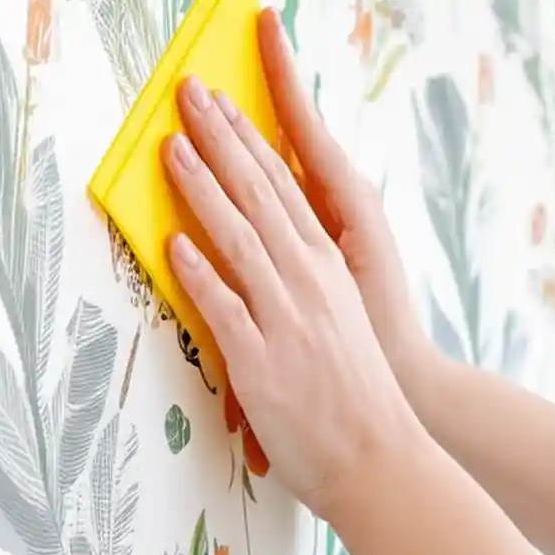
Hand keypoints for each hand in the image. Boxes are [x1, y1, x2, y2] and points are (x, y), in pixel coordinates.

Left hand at [160, 9, 425, 518]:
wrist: (381, 458)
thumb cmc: (356, 395)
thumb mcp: (338, 319)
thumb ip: (305, 282)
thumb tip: (270, 252)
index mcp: (327, 268)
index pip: (285, 188)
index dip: (251, 141)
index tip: (227, 103)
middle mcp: (309, 283)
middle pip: (259, 196)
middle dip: (221, 140)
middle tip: (190, 95)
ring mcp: (287, 319)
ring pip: (240, 239)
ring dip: (203, 189)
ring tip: (173, 147)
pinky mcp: (263, 362)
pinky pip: (225, 308)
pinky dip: (200, 273)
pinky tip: (175, 242)